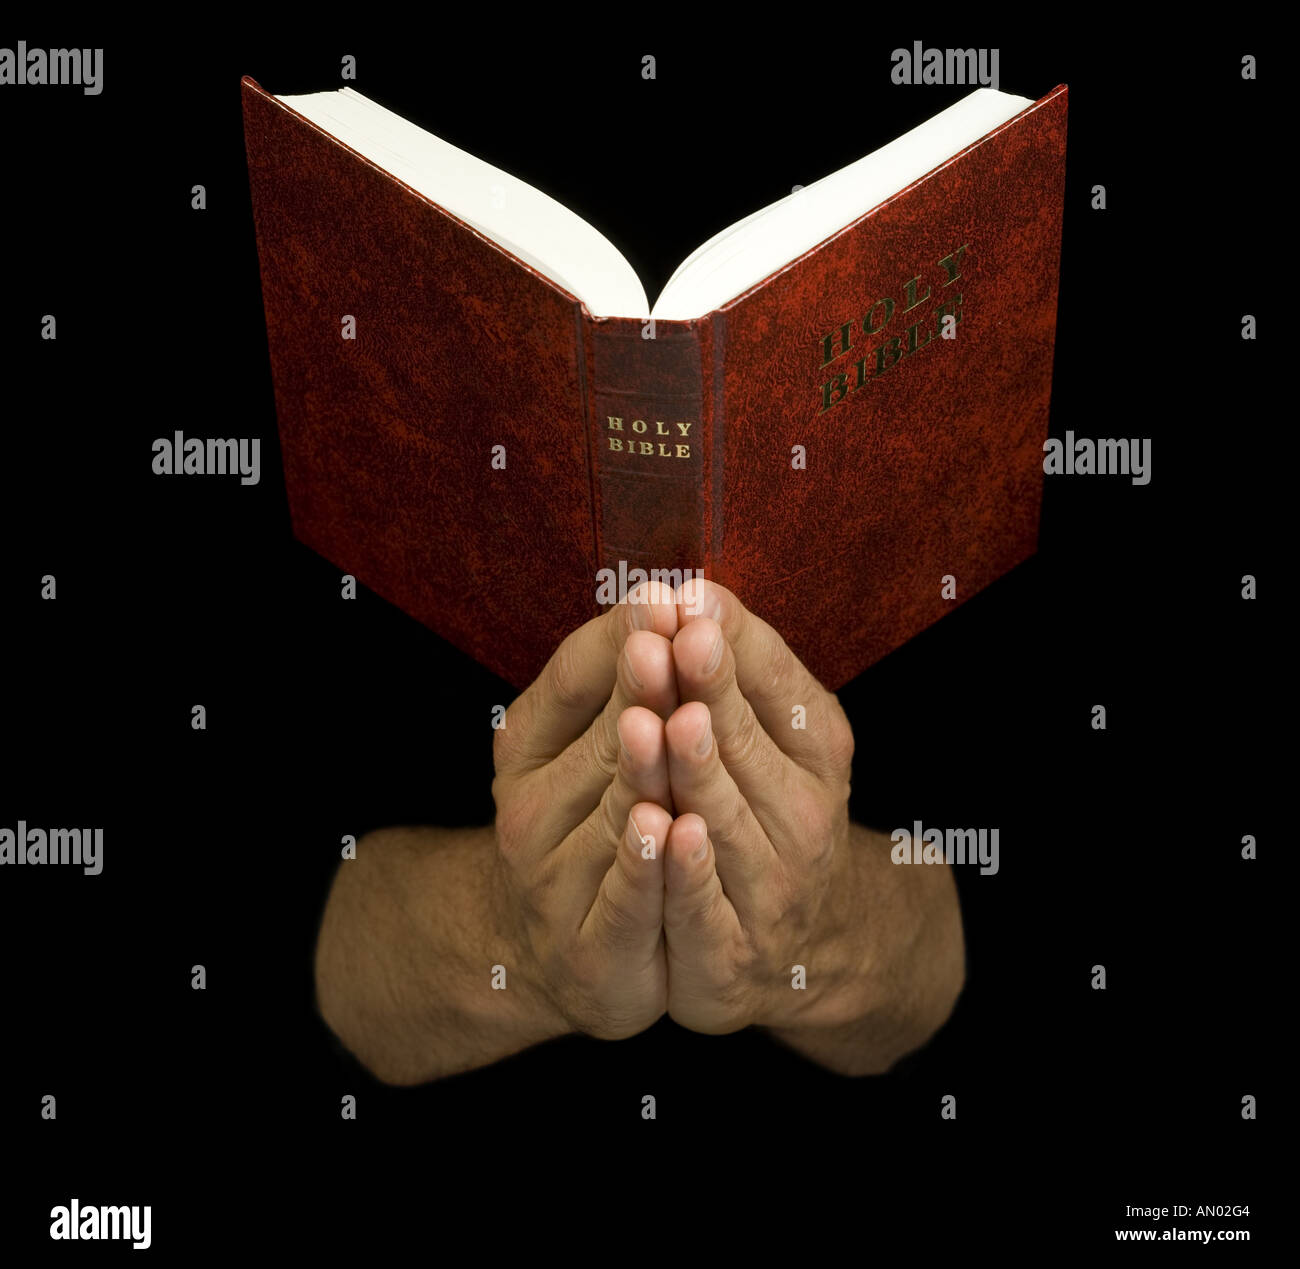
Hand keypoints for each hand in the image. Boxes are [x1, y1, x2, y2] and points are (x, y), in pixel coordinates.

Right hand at [490, 580, 679, 1039]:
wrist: (571, 948)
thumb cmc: (593, 820)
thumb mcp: (586, 740)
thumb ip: (619, 676)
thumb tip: (668, 592)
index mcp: (528, 748)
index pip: (572, 682)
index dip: (617, 642)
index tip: (660, 597)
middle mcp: (530, 812)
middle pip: (602, 743)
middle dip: (642, 693)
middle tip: (667, 644)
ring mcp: (555, 884)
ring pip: (616, 816)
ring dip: (646, 770)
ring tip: (675, 722)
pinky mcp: (591, 950)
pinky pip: (625, 902)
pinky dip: (647, 866)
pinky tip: (672, 829)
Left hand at [660, 579, 862, 1034]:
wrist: (783, 939)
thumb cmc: (760, 807)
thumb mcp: (769, 731)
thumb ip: (737, 668)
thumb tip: (694, 590)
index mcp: (815, 747)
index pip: (772, 684)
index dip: (730, 644)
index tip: (689, 598)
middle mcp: (805, 814)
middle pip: (743, 745)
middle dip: (704, 692)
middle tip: (672, 640)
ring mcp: (772, 887)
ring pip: (721, 820)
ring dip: (693, 772)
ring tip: (666, 723)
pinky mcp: (728, 953)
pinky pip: (703, 908)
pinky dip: (686, 872)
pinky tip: (665, 831)